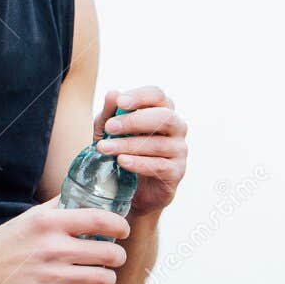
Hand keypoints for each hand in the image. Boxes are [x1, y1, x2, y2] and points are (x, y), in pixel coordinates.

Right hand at [0, 197, 129, 283]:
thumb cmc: (5, 243)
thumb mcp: (30, 217)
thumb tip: (84, 193)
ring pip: (103, 279)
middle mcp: (53, 248)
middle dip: (118, 256)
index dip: (120, 226)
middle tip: (114, 257)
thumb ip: (59, 206)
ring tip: (103, 276)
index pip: (100, 220)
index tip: (123, 230)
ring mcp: (51, 276)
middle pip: (109, 253)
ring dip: (108, 279)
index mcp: (50, 222)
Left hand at [94, 85, 186, 217]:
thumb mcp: (109, 132)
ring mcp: (179, 150)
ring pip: (158, 144)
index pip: (158, 95)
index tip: (120, 102)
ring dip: (128, 145)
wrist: (132, 190)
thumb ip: (110, 113)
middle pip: (164, 117)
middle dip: (135, 121)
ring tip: (104, 148)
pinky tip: (121, 161)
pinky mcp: (176, 172)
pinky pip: (159, 165)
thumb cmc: (123, 152)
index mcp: (162, 110)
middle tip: (110, 127)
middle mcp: (176, 128)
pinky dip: (138, 162)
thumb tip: (112, 93)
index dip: (140, 96)